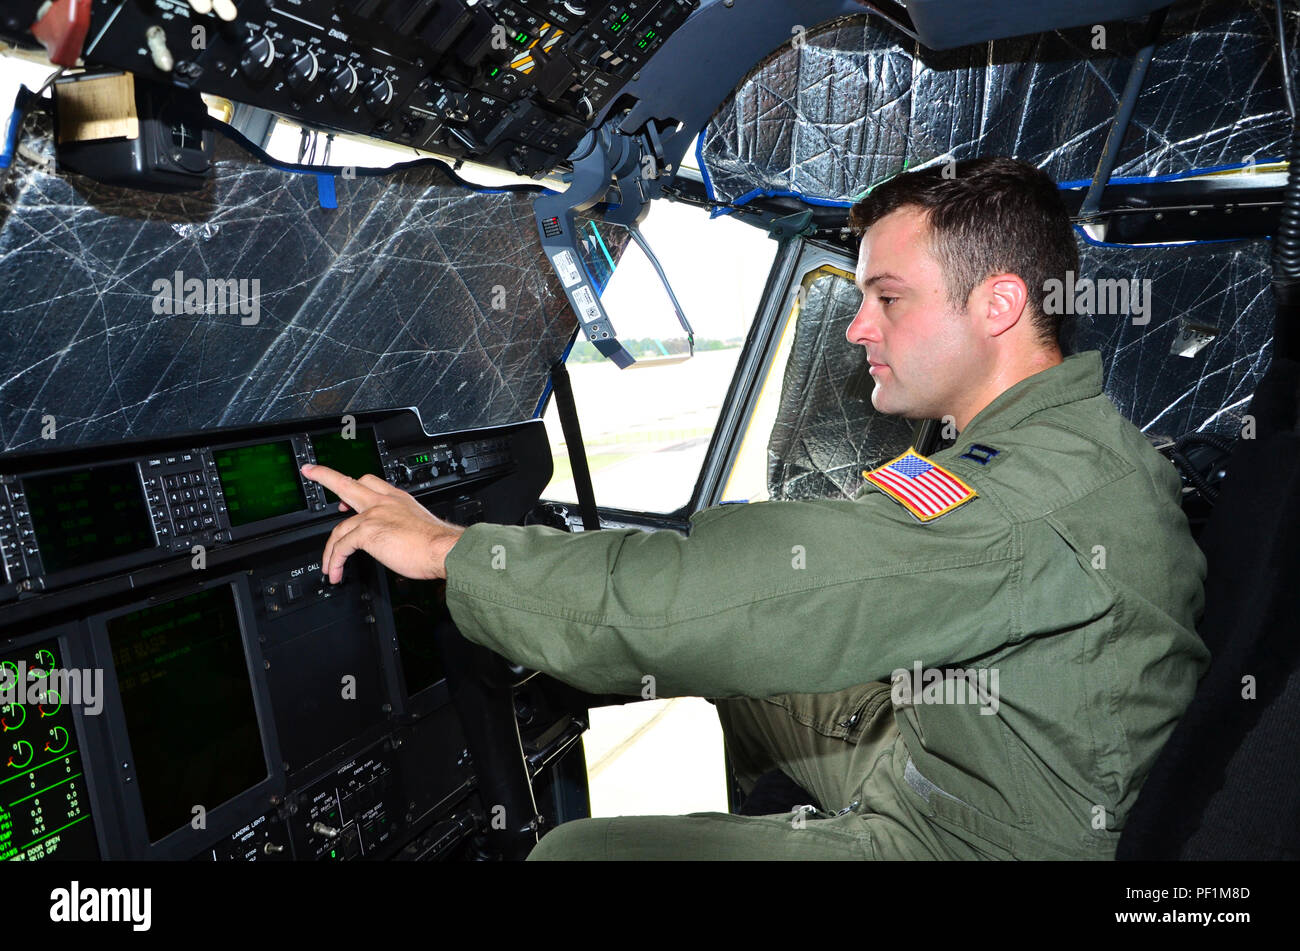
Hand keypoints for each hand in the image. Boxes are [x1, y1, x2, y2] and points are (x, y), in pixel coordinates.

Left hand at [300, 464, 464, 583]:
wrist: (445, 549)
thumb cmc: (439, 543)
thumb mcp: (419, 526)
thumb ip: (403, 526)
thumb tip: (396, 539)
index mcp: (397, 499)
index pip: (370, 483)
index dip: (355, 482)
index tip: (344, 481)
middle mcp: (384, 502)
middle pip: (348, 484)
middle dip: (326, 476)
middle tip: (311, 471)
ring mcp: (374, 515)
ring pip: (339, 526)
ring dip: (330, 548)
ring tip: (326, 564)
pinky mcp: (368, 532)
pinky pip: (341, 546)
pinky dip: (335, 560)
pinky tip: (336, 570)